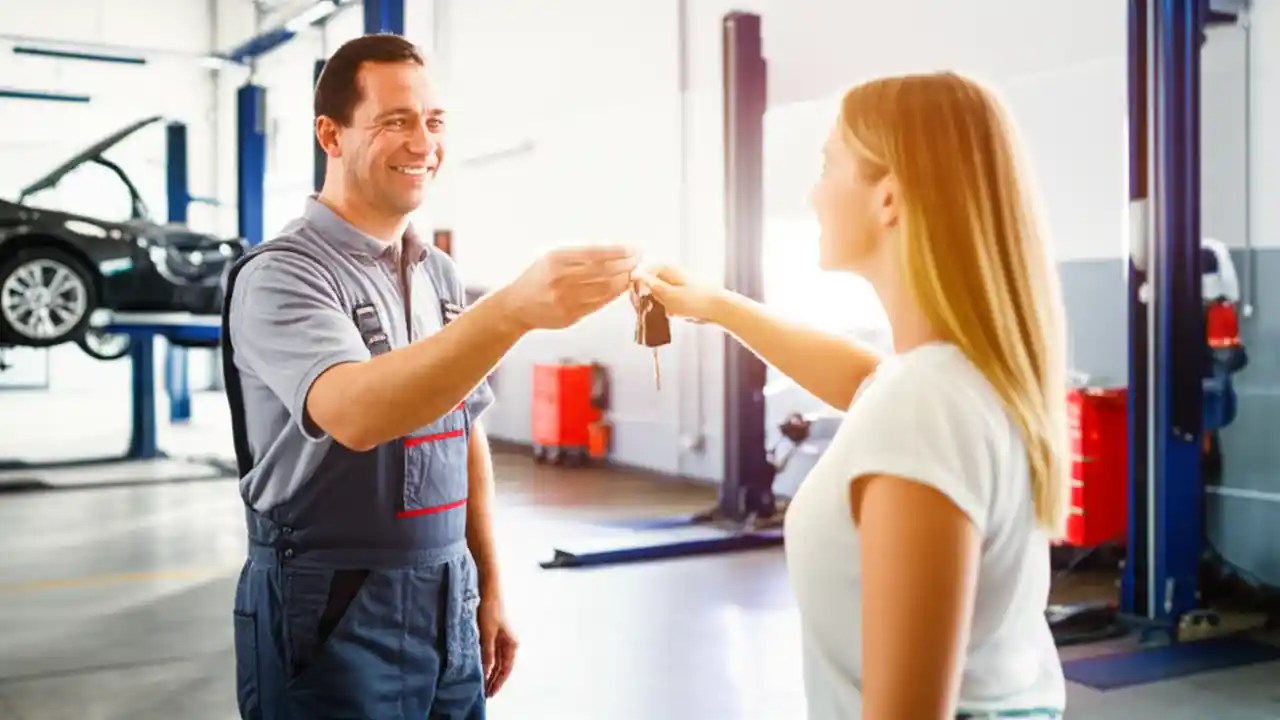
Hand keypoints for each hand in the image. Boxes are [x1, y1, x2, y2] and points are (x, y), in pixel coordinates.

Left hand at [478, 597, 517, 696]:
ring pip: (496, 662)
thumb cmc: (490, 610)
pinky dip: (487, 663)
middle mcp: (508, 643)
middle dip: (494, 680)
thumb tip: (486, 672)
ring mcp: (501, 639)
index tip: (490, 693)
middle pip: (502, 667)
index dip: (498, 682)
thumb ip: (487, 654)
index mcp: (511, 644)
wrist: (489, 591)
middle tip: (484, 693)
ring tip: (481, 684)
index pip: (505, 669)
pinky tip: (480, 668)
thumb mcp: (487, 634)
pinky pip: (491, 654)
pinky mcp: (493, 635)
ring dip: (490, 672)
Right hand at [502, 246, 637, 329]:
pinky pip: (600, 303)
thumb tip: (613, 248)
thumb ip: (579, 252)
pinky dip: (614, 294)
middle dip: (626, 264)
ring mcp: (566, 300)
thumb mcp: (551, 255)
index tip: (633, 248)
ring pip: (605, 289)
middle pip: (604, 271)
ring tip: (633, 272)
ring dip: (624, 280)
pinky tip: (621, 286)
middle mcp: (560, 279)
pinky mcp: (571, 316)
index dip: (618, 251)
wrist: (517, 306)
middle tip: (639, 259)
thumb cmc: (538, 277)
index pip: (595, 253)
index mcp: (555, 259)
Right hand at [631, 264, 727, 323]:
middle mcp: (669, 273)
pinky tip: (672, 315)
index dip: (636, 289)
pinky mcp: (681, 293)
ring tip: (664, 313)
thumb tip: (634, 274)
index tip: (636, 303)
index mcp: (665, 268)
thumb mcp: (668, 294)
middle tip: (650, 311)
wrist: (720, 309)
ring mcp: (676, 283)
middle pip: (647, 284)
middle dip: (647, 299)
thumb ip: (649, 285)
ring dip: (657, 305)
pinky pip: (667, 300)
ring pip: (657, 294)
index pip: (640, 274)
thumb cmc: (695, 301)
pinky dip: (666, 308)